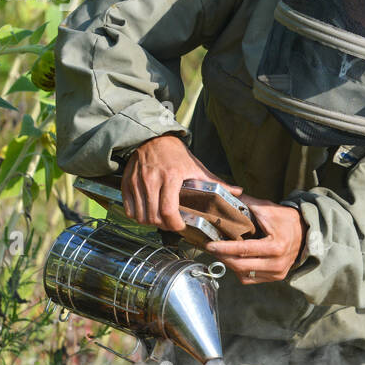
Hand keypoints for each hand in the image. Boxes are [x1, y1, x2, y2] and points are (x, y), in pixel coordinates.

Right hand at [120, 134, 242, 233]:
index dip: (175, 224)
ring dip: (151, 223)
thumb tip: (238, 192)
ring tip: (161, 219)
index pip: (169, 210)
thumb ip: (215, 182)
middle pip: (154, 217)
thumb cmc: (175, 153)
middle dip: (164, 226)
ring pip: (140, 216)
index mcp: (171, 177)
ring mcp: (137, 183)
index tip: (181, 226)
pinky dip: (137, 216)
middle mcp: (152, 180)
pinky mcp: (126, 184)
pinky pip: (129, 210)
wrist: (151, 138)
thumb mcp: (196, 166)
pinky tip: (148, 212)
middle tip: (172, 224)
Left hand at [204, 198, 306, 283]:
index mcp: (276, 246)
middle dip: (223, 257)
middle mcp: (277, 263)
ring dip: (230, 264)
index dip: (224, 248)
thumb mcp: (268, 208)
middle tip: (211, 249)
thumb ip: (247, 204)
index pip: (244, 250)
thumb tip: (225, 197)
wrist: (306, 233)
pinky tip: (235, 260)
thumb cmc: (286, 220)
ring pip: (244, 275)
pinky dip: (239, 271)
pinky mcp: (275, 277)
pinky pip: (250, 279)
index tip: (210, 245)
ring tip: (221, 253)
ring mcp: (277, 273)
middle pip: (241, 266)